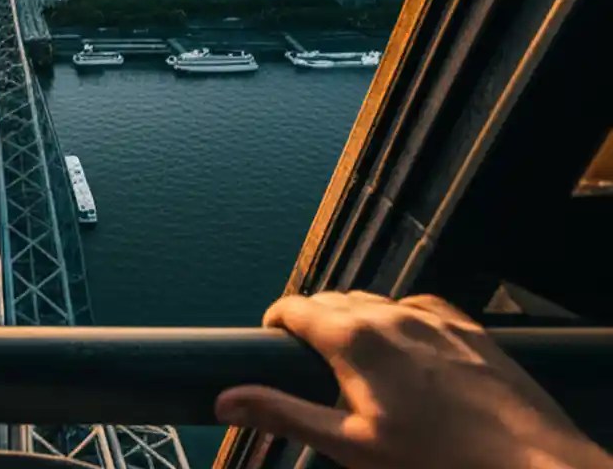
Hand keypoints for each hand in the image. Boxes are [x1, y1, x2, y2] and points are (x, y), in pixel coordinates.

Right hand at [216, 292, 611, 468]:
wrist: (528, 462)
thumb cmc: (435, 460)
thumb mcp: (349, 446)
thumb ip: (283, 414)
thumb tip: (224, 400)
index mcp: (354, 339)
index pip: (295, 308)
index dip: (275, 321)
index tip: (269, 339)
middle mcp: (390, 313)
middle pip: (331, 300)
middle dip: (311, 321)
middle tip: (305, 360)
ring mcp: (431, 316)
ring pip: (373, 300)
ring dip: (352, 319)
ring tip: (351, 360)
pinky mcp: (465, 325)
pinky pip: (415, 307)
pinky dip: (395, 319)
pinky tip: (402, 353)